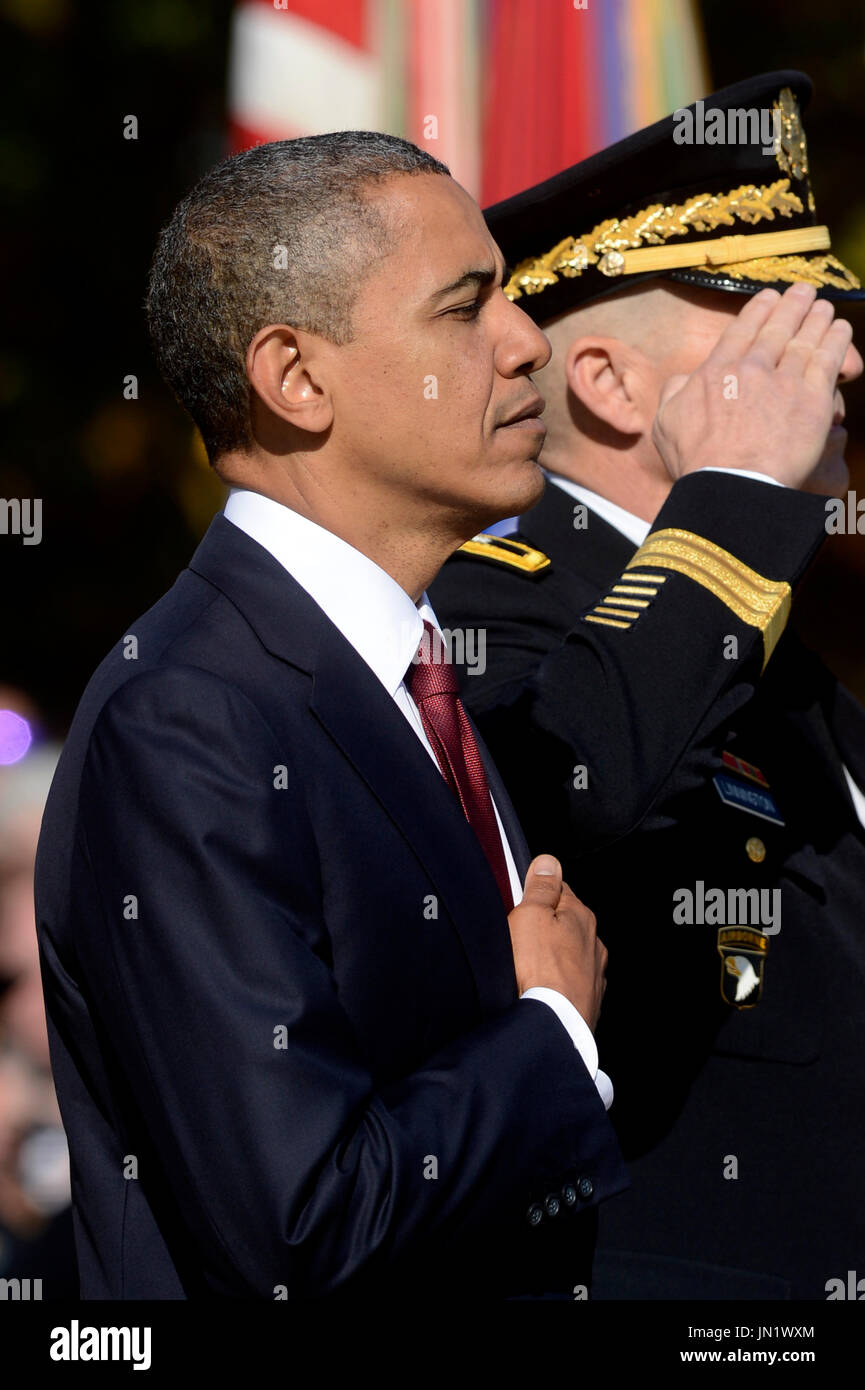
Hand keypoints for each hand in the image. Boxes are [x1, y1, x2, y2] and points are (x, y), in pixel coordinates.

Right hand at [507, 854, 606, 1030]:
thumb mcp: (530, 916)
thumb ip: (541, 887)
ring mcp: (593, 974)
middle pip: (565, 924)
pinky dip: (555, 981)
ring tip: (525, 966)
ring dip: (551, 957)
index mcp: (581, 916)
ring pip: (568, 954)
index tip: (521, 900)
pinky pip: (568, 982)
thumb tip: (549, 862)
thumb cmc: (539, 972)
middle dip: (544, 927)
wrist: (552, 1026)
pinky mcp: (587, 1001)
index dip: (537, 893)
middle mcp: (593, 944)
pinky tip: (538, 988)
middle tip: (518, 937)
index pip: (560, 890)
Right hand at [653, 282, 853, 489]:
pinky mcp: (812, 400)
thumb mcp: (666, 423)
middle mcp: (751, 368)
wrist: (730, 484)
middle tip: (803, 292)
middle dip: (792, 305)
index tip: (769, 297)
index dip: (758, 309)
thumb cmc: (696, 461)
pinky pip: (827, 361)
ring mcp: (784, 382)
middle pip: (777, 328)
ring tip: (824, 307)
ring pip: (805, 339)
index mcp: (716, 371)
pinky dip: (835, 340)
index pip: (742, 330)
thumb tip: (684, 378)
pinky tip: (840, 329)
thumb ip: (674, 392)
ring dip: (816, 318)